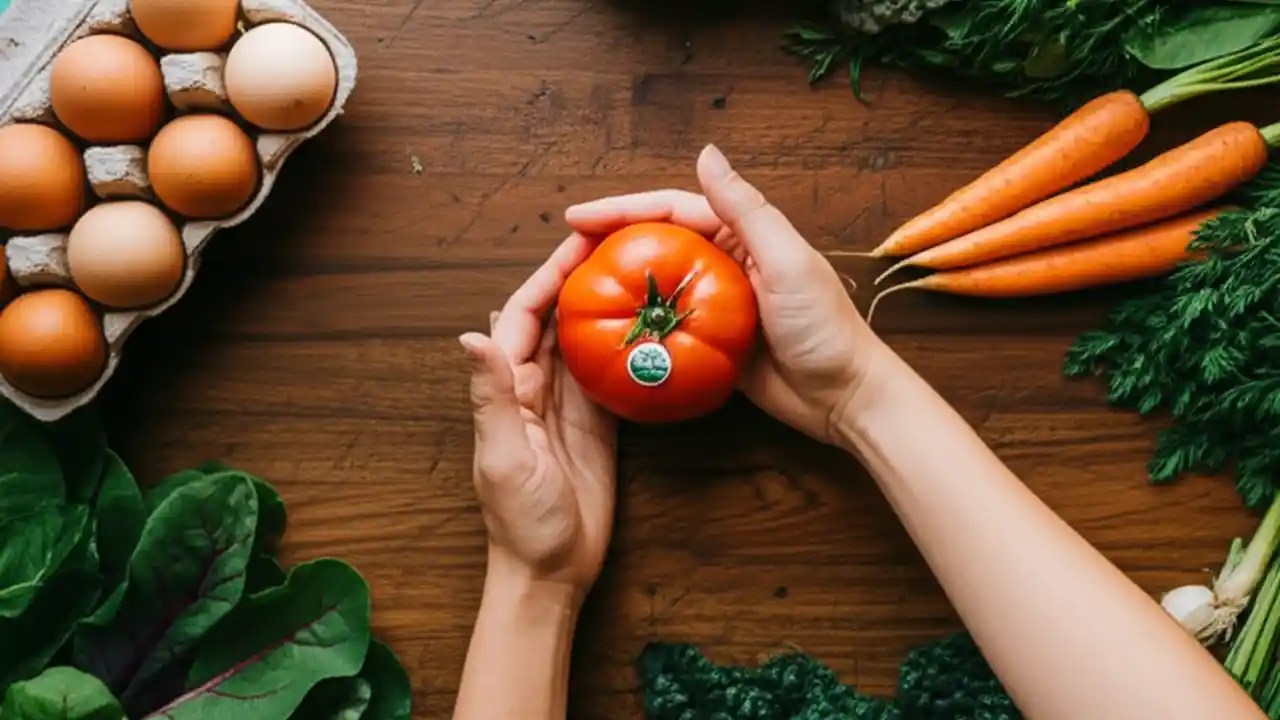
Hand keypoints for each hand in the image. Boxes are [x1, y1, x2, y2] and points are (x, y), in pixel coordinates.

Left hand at [460, 233, 616, 599]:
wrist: (552, 571)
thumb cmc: (522, 523)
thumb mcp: (505, 458)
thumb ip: (493, 397)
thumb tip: (471, 336)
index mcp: (508, 390)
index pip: (522, 316)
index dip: (547, 276)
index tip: (576, 240)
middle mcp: (535, 389)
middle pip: (554, 318)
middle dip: (578, 277)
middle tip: (614, 240)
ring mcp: (567, 406)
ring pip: (582, 340)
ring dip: (602, 305)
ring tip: (635, 268)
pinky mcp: (597, 425)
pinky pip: (608, 375)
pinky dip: (623, 346)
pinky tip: (647, 325)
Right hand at [565, 145, 888, 443]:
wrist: (845, 397)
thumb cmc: (825, 328)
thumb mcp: (786, 260)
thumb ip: (745, 208)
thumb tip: (706, 153)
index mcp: (741, 236)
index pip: (670, 210)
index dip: (621, 209)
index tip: (575, 217)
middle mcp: (724, 264)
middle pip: (654, 243)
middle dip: (607, 242)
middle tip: (561, 255)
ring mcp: (714, 306)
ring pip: (653, 286)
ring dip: (615, 284)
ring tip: (570, 292)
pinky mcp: (712, 345)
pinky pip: (664, 329)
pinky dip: (635, 328)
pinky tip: (604, 336)